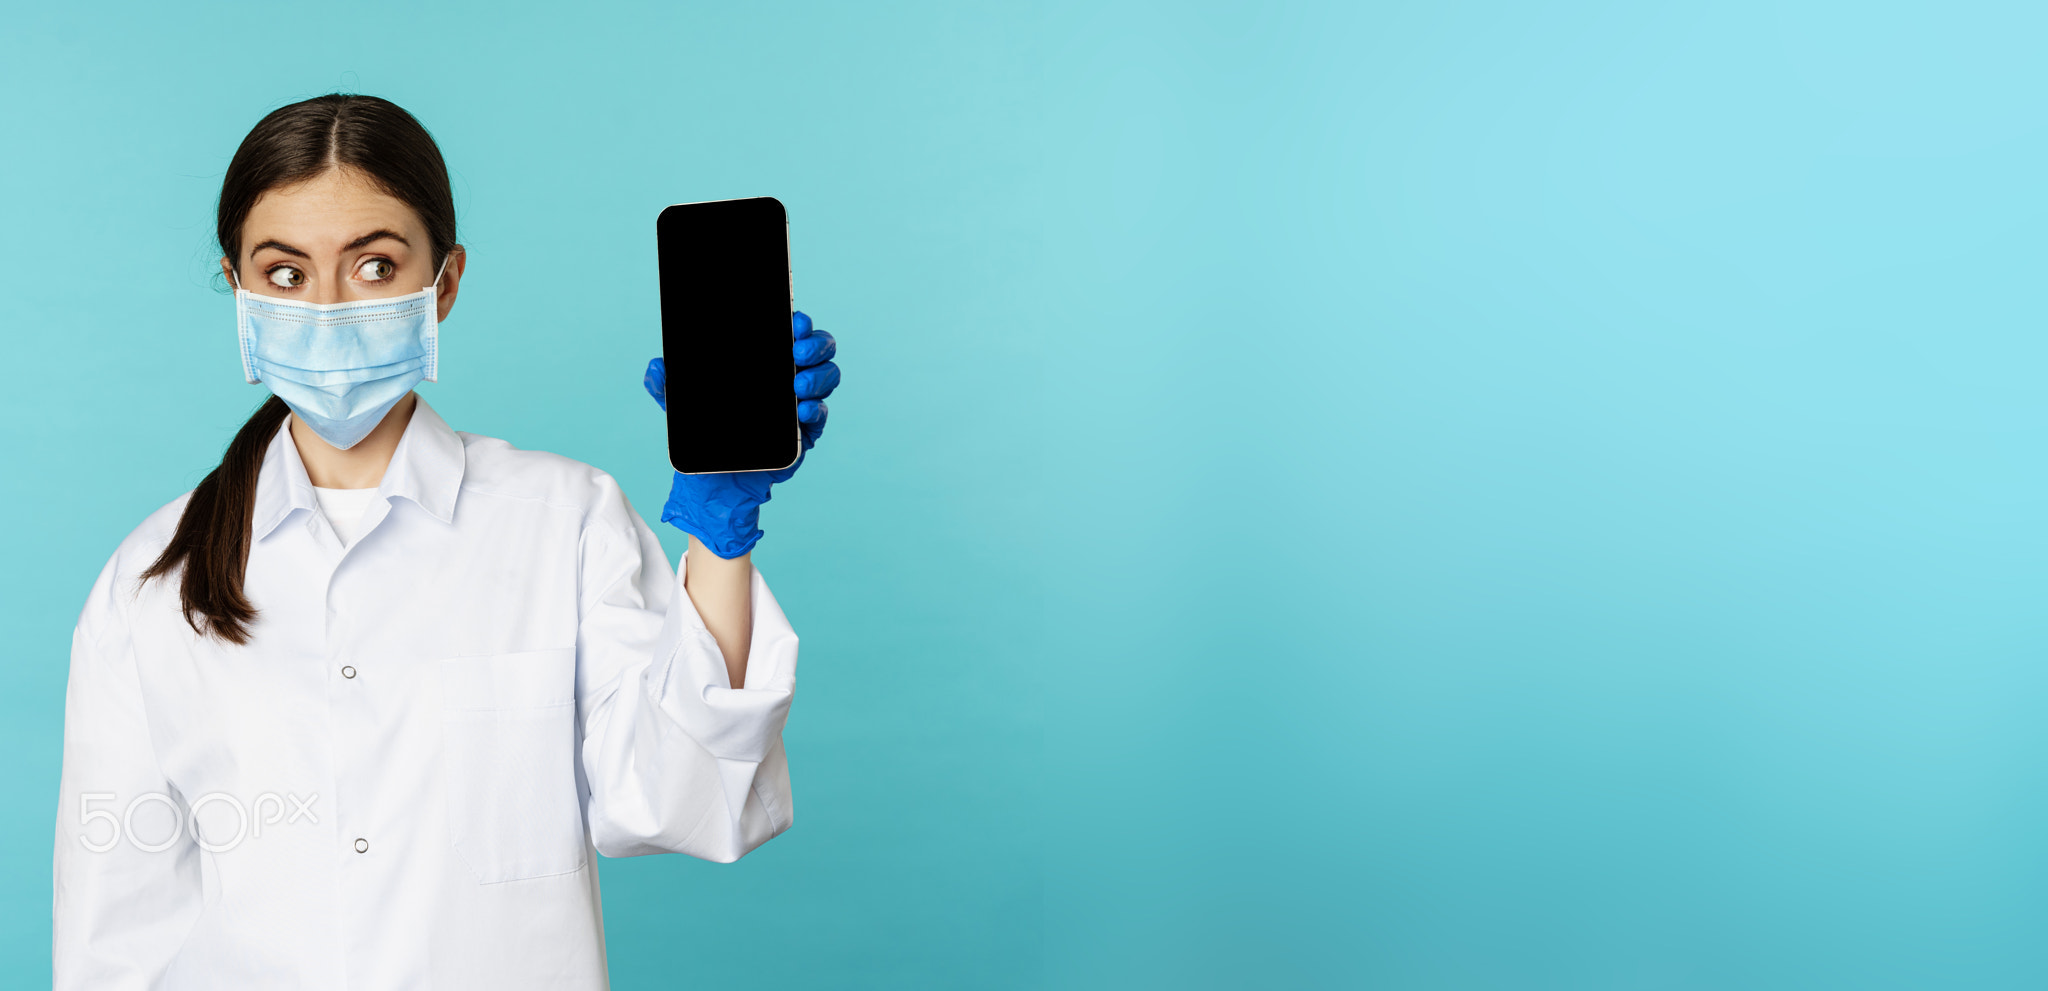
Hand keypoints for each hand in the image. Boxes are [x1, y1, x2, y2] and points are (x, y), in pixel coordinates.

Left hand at [643, 311, 840, 557]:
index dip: (799, 322)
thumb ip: (667, 385)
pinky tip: (802, 411)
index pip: (792, 330)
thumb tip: (655, 367)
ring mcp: (802, 401)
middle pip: (820, 347)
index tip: (793, 321)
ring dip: (819, 377)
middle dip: (816, 344)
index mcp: (767, 359)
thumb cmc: (706, 431)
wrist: (714, 478)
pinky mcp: (806, 430)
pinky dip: (817, 409)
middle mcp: (790, 374)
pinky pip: (822, 414)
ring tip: (798, 387)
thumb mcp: (683, 405)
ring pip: (828, 376)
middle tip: (797, 352)